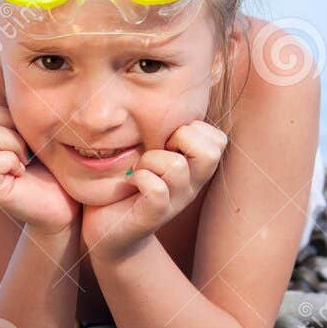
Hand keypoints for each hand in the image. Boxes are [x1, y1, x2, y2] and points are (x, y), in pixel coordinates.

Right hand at [0, 87, 80, 233]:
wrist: (69, 204)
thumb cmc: (56, 163)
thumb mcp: (36, 126)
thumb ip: (17, 105)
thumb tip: (9, 70)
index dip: (4, 107)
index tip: (24, 132)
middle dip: (11, 122)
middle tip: (28, 147)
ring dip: (15, 142)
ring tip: (27, 159)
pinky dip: (14, 161)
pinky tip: (24, 174)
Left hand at [81, 120, 227, 261]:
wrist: (109, 231)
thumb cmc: (128, 184)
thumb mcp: (151, 153)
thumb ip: (164, 133)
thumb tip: (169, 97)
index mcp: (195, 169)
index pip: (217, 138)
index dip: (192, 129)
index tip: (167, 140)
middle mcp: (191, 186)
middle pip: (211, 150)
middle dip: (179, 140)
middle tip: (158, 151)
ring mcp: (175, 202)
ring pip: (177, 166)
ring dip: (150, 161)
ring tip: (138, 169)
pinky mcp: (154, 217)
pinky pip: (157, 189)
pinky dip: (140, 179)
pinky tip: (131, 184)